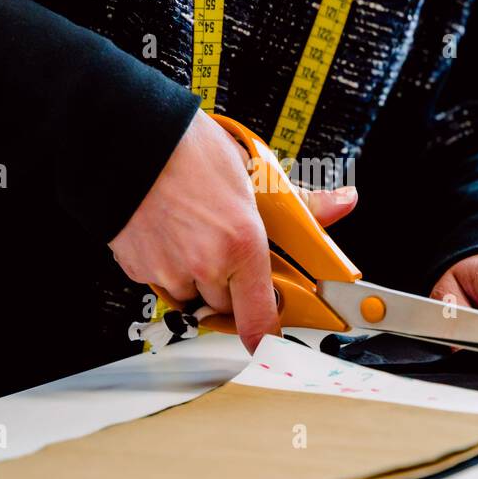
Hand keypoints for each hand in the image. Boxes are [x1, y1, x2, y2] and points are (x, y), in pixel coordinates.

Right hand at [109, 110, 358, 351]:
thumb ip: (301, 203)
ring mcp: (169, 270)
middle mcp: (205, 264)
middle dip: (229, 287)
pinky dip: (167, 268)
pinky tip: (169, 234)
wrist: (134, 138)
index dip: (265, 335)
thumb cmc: (190, 151)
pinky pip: (161, 283)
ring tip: (194, 236)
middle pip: (225, 306)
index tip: (269, 340)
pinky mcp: (138, 268)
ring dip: (196, 278)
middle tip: (226, 251)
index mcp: (242, 244)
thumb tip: (343, 203)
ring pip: (191, 296)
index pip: (258, 318)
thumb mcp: (255, 173)